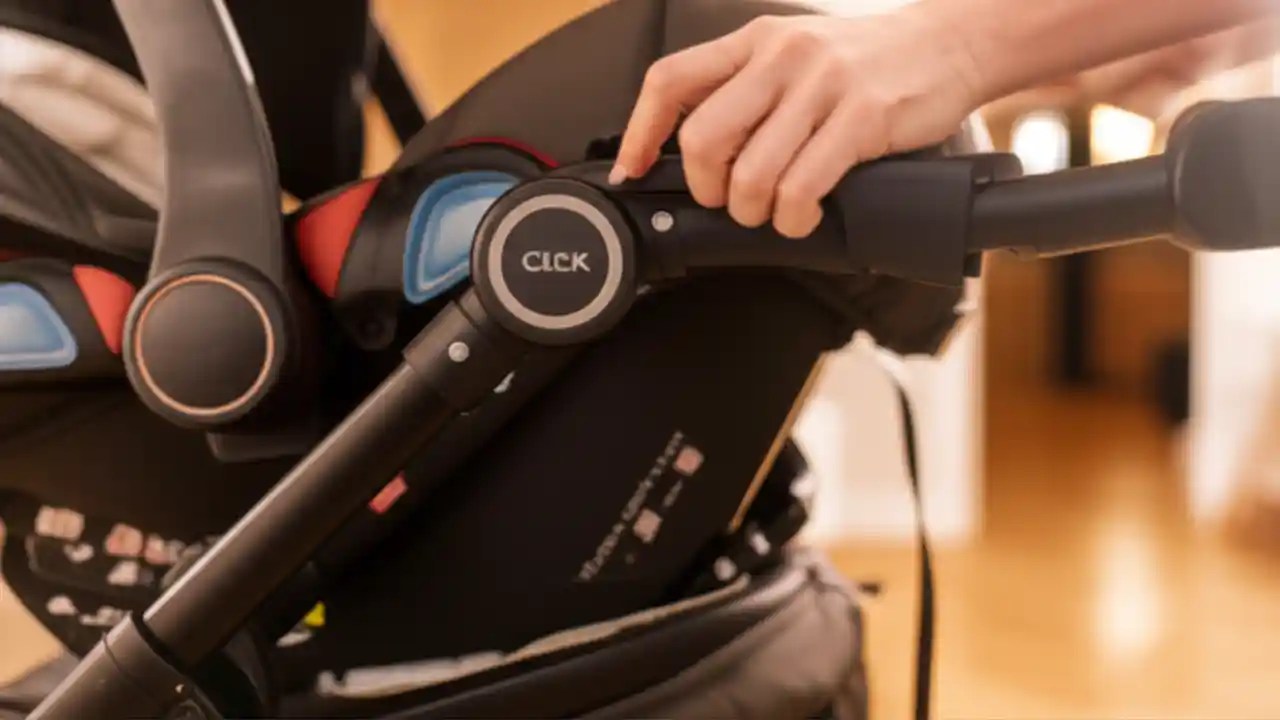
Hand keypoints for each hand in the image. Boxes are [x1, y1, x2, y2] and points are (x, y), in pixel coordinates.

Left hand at [611, 11, 986, 237]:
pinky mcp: (862, 117)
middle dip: (707, 188)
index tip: (632, 168)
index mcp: (755, 41)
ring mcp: (822, 85)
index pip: (671, 81)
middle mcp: (781, 57)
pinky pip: (803, 186)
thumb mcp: (796, 54)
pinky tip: (803, 217)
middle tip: (726, 200)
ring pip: (752, 173)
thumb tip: (698, 148)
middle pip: (703, 139)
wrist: (949, 43)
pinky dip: (794, 218)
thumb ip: (749, 89)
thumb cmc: (867, 61)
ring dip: (754, 211)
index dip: (640, 132)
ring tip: (773, 211)